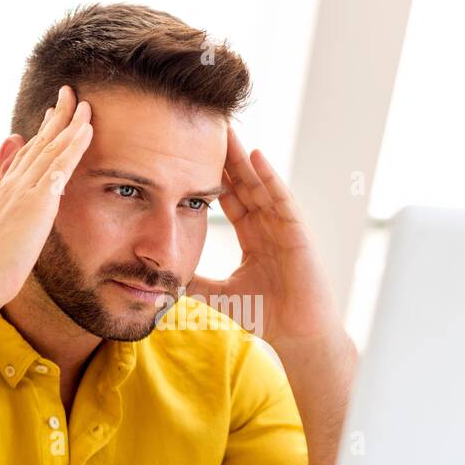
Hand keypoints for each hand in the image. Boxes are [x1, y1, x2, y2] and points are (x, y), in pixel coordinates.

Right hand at [0, 85, 92, 309]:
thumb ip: (2, 224)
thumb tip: (6, 217)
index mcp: (1, 196)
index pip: (24, 159)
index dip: (40, 137)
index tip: (51, 118)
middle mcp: (10, 187)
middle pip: (38, 145)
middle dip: (56, 118)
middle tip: (68, 95)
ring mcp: (22, 191)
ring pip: (50, 148)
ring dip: (69, 123)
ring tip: (85, 103)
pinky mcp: (36, 202)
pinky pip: (60, 166)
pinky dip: (74, 145)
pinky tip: (87, 129)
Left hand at [188, 126, 344, 350]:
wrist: (298, 335)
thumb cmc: (268, 316)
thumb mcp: (223, 295)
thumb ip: (199, 284)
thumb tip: (166, 280)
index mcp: (254, 237)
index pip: (231, 199)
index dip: (213, 177)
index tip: (192, 154)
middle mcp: (269, 226)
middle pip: (245, 184)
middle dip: (227, 158)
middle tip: (207, 128)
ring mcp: (284, 226)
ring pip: (261, 184)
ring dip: (245, 158)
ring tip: (227, 131)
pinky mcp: (297, 232)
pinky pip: (281, 198)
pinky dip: (270, 177)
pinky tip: (256, 156)